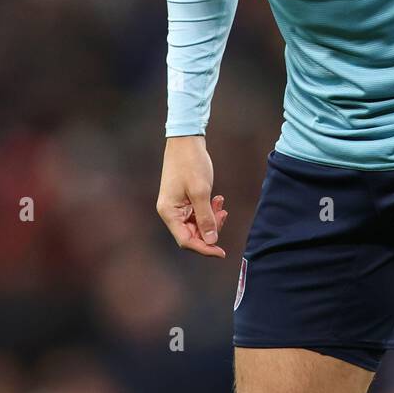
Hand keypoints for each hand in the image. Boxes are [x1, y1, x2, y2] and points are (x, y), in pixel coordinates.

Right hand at [157, 135, 228, 257]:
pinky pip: (198, 213)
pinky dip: (209, 209)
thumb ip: (206, 218)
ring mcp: (177, 206)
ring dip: (211, 218)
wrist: (186, 140)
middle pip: (192, 234)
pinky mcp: (184, 199)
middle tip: (223, 214)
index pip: (186, 241)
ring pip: (197, 224)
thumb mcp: (201, 191)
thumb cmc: (190, 163)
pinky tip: (217, 199)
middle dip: (210, 229)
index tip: (221, 252)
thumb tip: (212, 241)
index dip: (204, 248)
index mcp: (169, 212)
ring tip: (220, 203)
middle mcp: (171, 212)